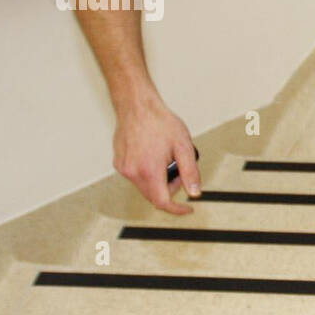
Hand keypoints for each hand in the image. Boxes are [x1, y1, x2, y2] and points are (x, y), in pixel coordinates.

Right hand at [113, 98, 200, 214]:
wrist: (136, 105)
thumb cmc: (159, 121)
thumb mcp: (183, 146)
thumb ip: (190, 172)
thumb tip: (195, 192)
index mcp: (149, 171)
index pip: (162, 202)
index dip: (177, 210)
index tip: (187, 209)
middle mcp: (132, 172)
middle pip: (153, 196)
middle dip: (170, 189)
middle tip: (179, 169)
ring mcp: (123, 168)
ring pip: (144, 187)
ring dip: (158, 181)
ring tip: (166, 158)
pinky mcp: (119, 163)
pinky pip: (136, 176)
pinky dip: (148, 173)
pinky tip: (153, 155)